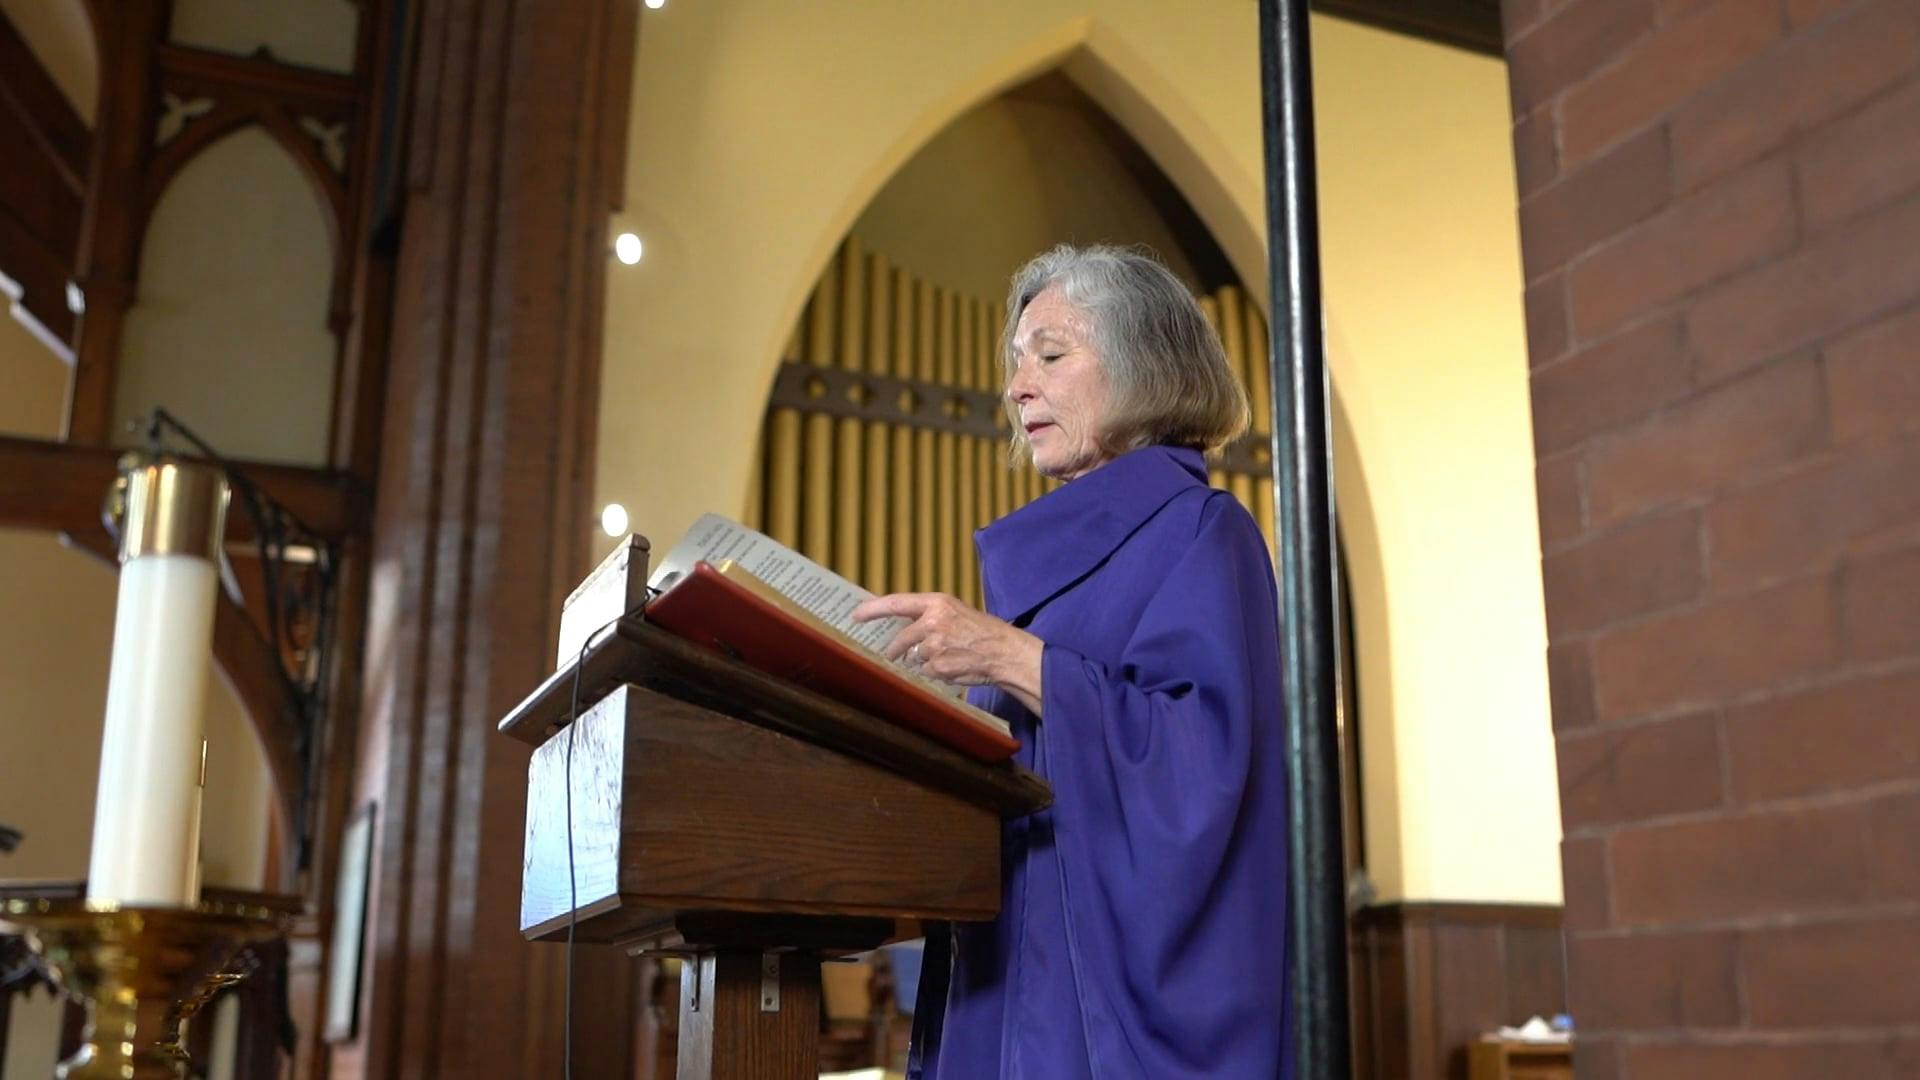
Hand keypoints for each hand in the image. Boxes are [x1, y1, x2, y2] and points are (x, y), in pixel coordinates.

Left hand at [851, 593, 1044, 714]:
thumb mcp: (956, 612)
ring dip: (922, 661)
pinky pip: (924, 672)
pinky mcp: (937, 667)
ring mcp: (934, 646)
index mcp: (937, 603)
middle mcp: (933, 622)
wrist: (1003, 651)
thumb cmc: (982, 631)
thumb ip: (929, 617)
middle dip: (894, 650)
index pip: (896, 603)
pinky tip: (950, 668)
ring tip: (946, 658)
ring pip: (914, 657)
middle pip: (900, 639)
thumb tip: (903, 628)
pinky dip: (932, 673)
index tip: (856, 615)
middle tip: (892, 655)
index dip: (873, 610)